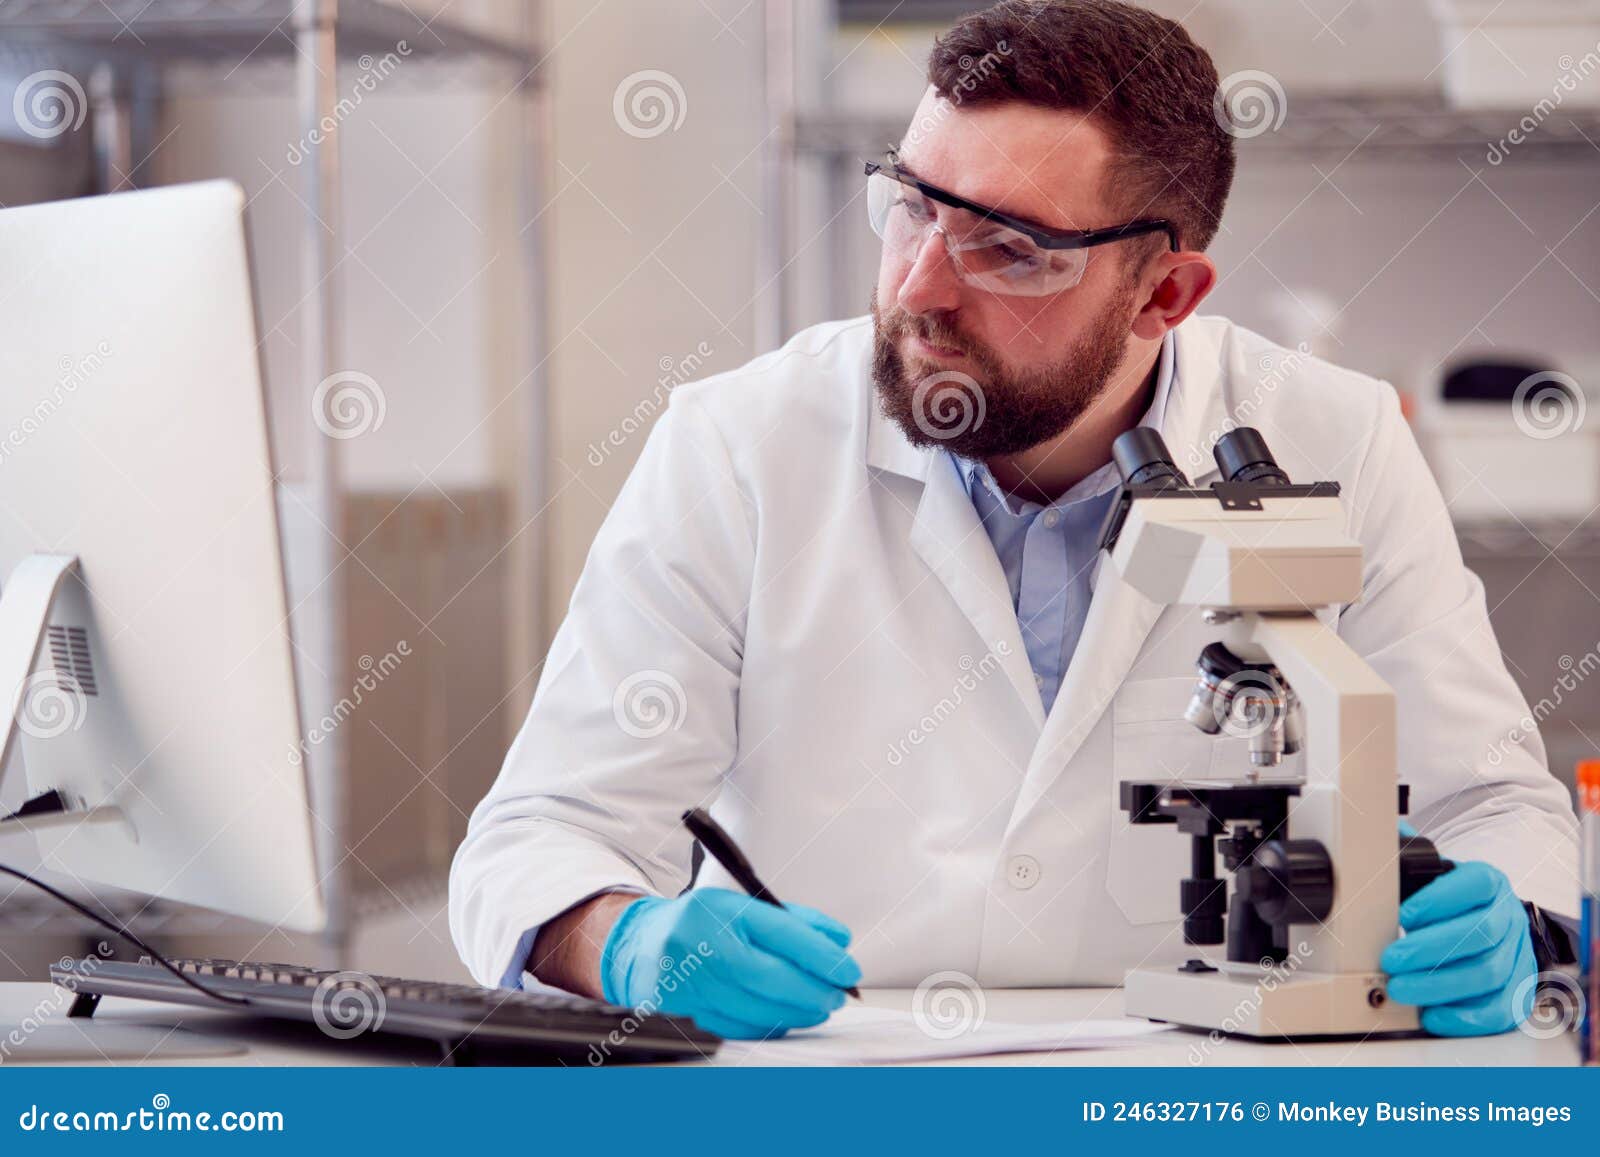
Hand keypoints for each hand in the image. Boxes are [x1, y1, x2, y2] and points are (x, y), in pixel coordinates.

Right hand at [599, 888, 861, 1039]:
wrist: (638, 942)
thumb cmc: (699, 922)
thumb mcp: (743, 906)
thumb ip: (794, 921)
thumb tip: (839, 941)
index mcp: (723, 908)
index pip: (783, 932)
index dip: (822, 956)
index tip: (849, 971)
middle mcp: (704, 942)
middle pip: (772, 977)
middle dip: (814, 991)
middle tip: (837, 996)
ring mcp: (691, 978)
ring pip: (756, 1008)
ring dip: (796, 1013)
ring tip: (818, 1008)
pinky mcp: (684, 1006)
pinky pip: (735, 1025)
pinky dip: (767, 1026)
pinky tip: (785, 1019)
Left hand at [1379, 860, 1535, 1035]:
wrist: (1484, 920)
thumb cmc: (1448, 899)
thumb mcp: (1431, 871)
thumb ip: (1410, 855)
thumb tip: (1387, 830)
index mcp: (1488, 882)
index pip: (1474, 884)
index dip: (1440, 900)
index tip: (1402, 915)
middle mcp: (1507, 916)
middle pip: (1480, 934)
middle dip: (1430, 949)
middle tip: (1391, 959)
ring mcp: (1517, 954)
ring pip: (1488, 973)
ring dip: (1440, 985)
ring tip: (1401, 988)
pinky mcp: (1517, 990)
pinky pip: (1499, 1009)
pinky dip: (1466, 1016)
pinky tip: (1432, 1015)